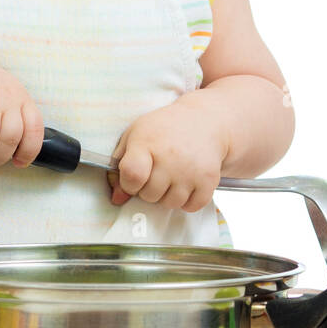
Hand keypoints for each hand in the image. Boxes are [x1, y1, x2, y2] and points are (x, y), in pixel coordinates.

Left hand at [107, 97, 229, 212]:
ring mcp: (191, 170)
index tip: (134, 178)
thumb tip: (117, 199)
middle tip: (156, 172)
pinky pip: (191, 207)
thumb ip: (120, 167)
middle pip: (149, 195)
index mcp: (147, 143)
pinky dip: (187, 201)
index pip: (132, 176)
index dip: (128, 183)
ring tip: (171, 176)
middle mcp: (170, 157)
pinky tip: (186, 184)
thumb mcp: (135, 135)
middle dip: (148, 189)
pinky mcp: (209, 179)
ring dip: (167, 196)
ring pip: (170, 204)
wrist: (203, 120)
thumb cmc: (163, 130)